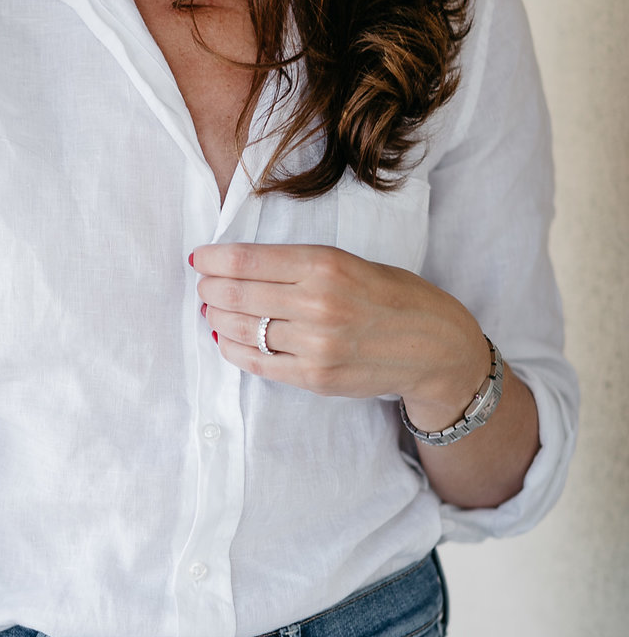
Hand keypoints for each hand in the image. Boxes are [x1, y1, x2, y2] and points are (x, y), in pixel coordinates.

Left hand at [192, 241, 489, 428]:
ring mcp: (316, 345)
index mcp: (327, 264)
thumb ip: (301, 266)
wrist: (436, 348)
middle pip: (237, 294)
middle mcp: (318, 304)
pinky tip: (226, 338)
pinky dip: (234, 349)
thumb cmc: (395, 298)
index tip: (199, 260)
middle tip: (202, 286)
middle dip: (210, 289)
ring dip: (217, 318)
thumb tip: (240, 267)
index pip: (248, 260)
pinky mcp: (316, 377)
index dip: (213, 260)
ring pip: (242, 330)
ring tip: (211, 310)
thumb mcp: (353, 263)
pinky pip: (258, 363)